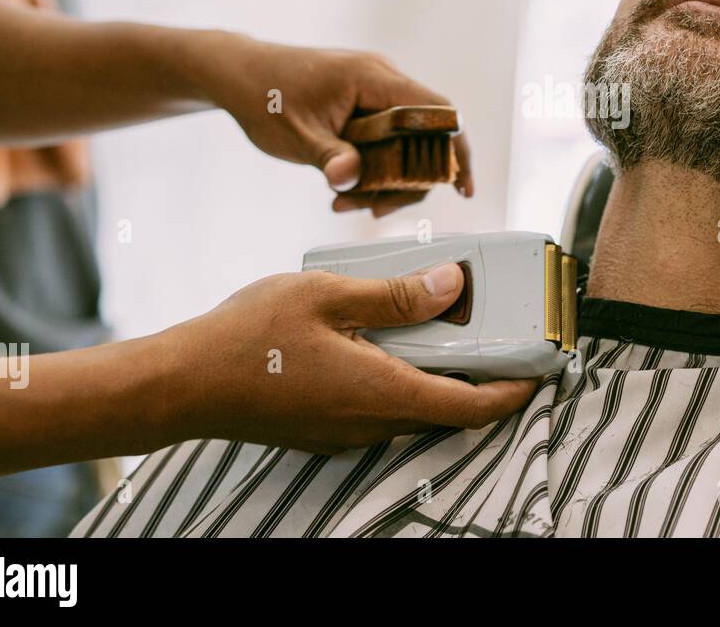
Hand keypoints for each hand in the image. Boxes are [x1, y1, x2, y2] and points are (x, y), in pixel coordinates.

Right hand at [155, 263, 538, 452]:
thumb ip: (398, 294)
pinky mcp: (325, 429)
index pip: (472, 408)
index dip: (513, 391)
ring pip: (413, 406)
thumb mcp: (329, 296)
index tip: (539, 368)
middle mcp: (372, 424)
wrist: (180, 385)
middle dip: (479, 374)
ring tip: (442, 322)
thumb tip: (455, 287)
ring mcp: (346, 433)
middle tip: (494, 329)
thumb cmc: (249, 337)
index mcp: (384, 394)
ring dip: (435, 372)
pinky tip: (384, 337)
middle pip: (447, 408)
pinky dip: (400, 377)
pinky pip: (380, 406)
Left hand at [194, 33, 472, 212]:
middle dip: (406, 180)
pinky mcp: (362, 104)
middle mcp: (382, 80)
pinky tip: (344, 189)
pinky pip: (383, 139)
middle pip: (424, 136)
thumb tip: (353, 180)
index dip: (458, 149)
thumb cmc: (265, 97)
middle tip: (375, 210)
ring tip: (345, 204)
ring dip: (383, 179)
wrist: (238, 74)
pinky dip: (371, 167)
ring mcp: (373, 91)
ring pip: (402, 142)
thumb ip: (329, 158)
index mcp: (374, 78)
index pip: (437, 113)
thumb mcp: (296, 136)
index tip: (462, 189)